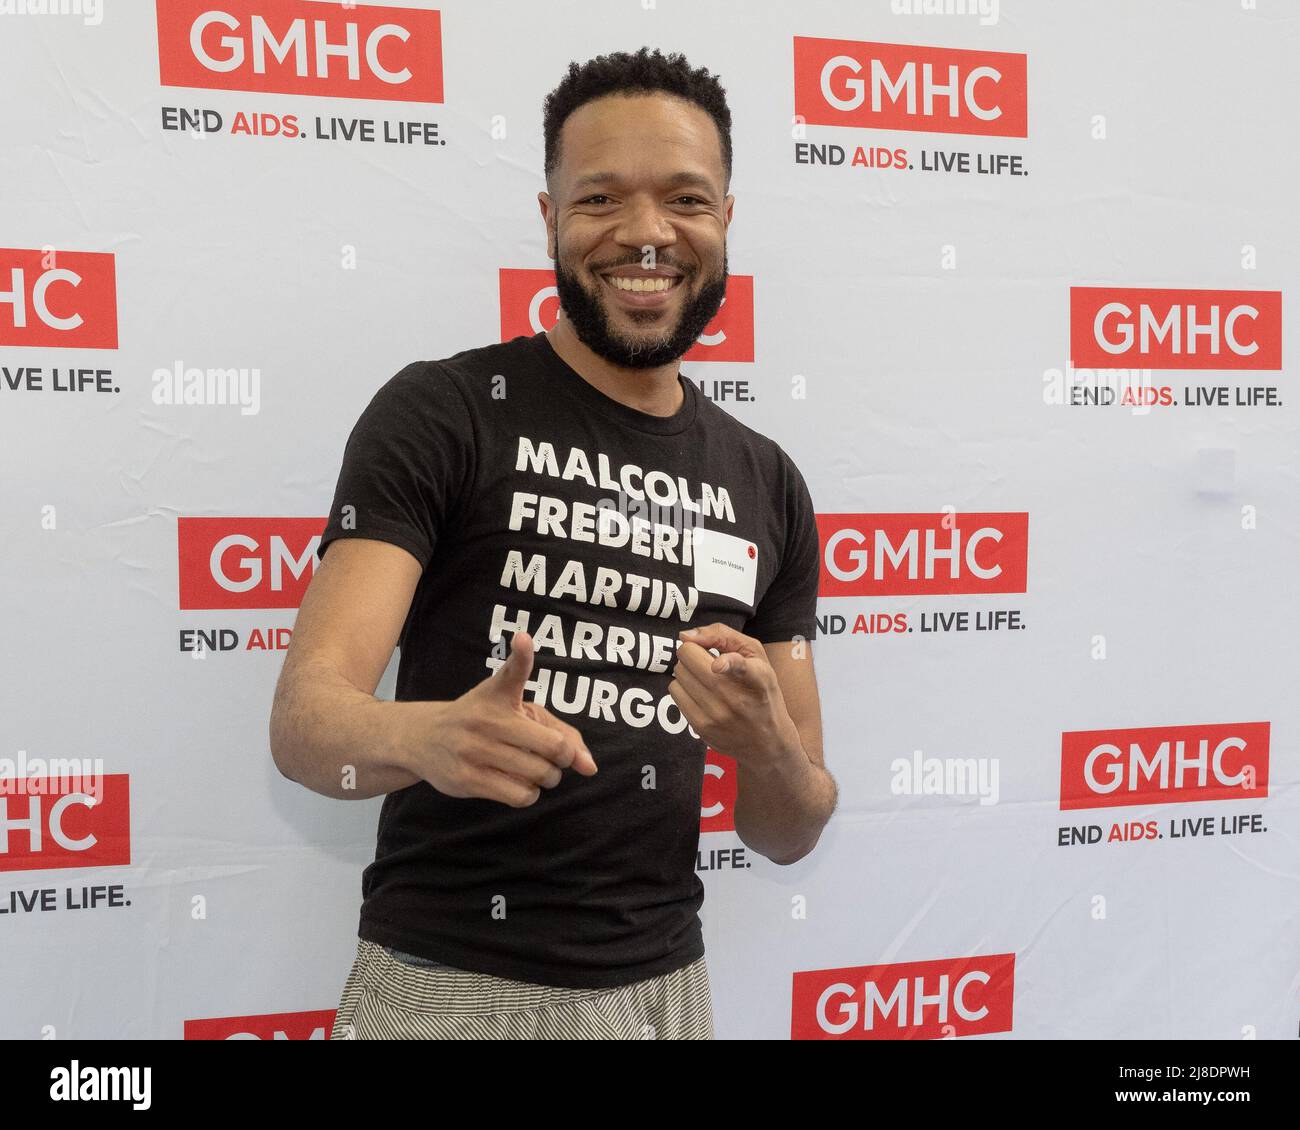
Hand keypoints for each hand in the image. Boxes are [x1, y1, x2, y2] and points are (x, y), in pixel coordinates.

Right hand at [407, 631, 597, 805]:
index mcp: (499, 695)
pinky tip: (519, 784)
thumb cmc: (481, 720)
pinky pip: (519, 796)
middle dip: (562, 759)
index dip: (523, 658)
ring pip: (538, 775)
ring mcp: (475, 750)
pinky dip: (529, 794)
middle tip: (553, 758)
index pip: (514, 672)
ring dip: (546, 779)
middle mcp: (487, 720)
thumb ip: (562, 732)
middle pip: (553, 747)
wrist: (424, 738)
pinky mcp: (468, 779)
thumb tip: (591, 767)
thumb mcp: (514, 708)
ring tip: (535, 772)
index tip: (525, 645)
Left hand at [669, 622, 800, 768]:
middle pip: (689, 656)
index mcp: (758, 678)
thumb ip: (722, 635)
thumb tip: (685, 636)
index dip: (728, 663)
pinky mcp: (700, 727)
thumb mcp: (755, 655)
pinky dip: (683, 686)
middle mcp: (737, 699)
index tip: (717, 666)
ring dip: (688, 670)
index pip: (742, 669)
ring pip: (679, 673)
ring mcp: (716, 715)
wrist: (766, 741)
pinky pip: (674, 691)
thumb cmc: (760, 690)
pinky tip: (700, 692)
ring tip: (706, 678)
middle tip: (706, 659)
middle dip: (694, 651)